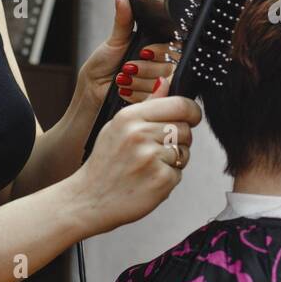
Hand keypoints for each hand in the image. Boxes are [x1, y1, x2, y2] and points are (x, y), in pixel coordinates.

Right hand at [67, 75, 202, 235]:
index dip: (192, 111)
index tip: (192, 117)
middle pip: (185, 129)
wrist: (88, 200)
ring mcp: (152, 157)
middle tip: (157, 150)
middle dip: (179, 139)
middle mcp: (140, 134)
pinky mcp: (161, 180)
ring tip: (148, 166)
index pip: (180, 104)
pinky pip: (179, 173)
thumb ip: (146, 105)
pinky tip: (147, 180)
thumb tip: (165, 81)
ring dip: (174, 160)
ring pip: (185, 152)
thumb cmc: (104, 163)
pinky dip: (168, 178)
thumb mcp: (117, 126)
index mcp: (130, 117)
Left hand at [78, 0, 178, 106]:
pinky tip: (126, 90)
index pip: (171, 47)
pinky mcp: (152, 98)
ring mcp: (156, 83)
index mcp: (153, 46)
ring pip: (161, 83)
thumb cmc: (102, 65)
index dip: (158, 50)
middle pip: (168, 67)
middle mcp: (158, 64)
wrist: (93, 90)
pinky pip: (154, 97)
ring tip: (123, 79)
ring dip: (138, 82)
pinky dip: (136, 94)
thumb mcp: (114, 40)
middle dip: (144, 69)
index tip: (144, 51)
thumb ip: (124, 20)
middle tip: (127, 68)